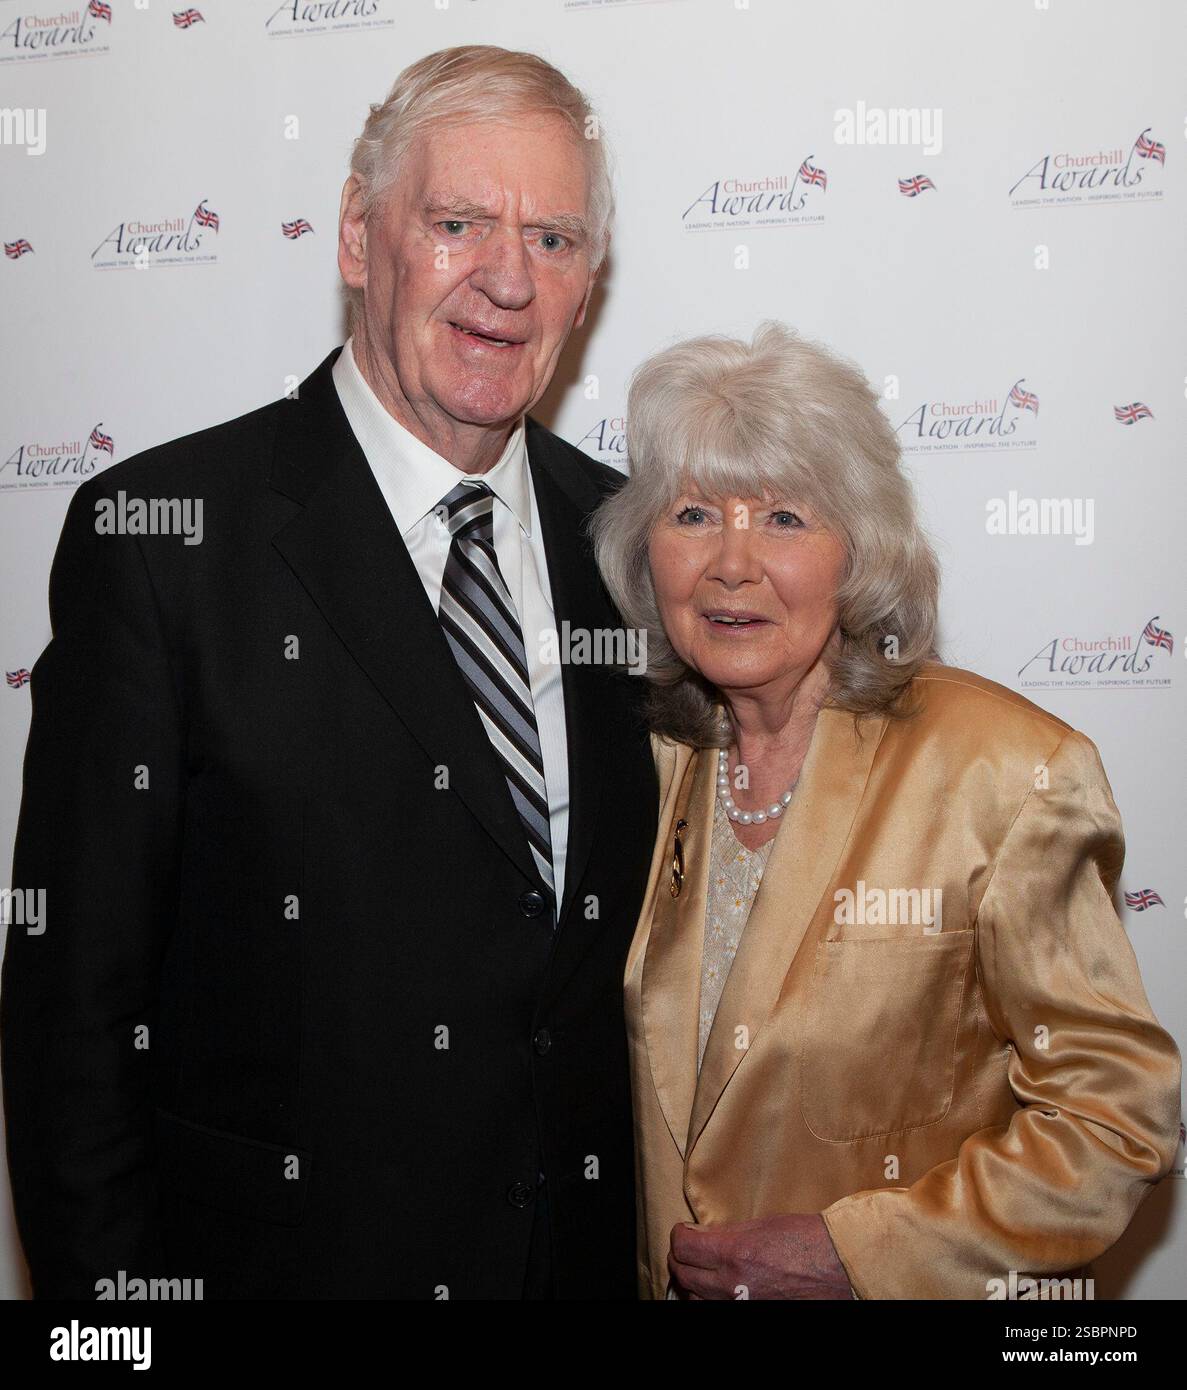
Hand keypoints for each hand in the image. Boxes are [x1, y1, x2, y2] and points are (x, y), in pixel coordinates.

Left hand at [667, 1213, 853, 1299]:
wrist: (839, 1266)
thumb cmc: (807, 1239)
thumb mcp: (761, 1225)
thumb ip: (727, 1233)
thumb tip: (702, 1236)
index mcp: (734, 1253)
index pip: (683, 1247)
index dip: (678, 1235)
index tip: (684, 1230)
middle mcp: (732, 1284)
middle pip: (683, 1274)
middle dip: (680, 1258)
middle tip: (686, 1247)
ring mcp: (742, 1305)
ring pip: (695, 1298)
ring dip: (692, 1281)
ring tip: (698, 1268)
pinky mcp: (753, 1314)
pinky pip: (717, 1309)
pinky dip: (710, 1298)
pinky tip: (716, 1286)